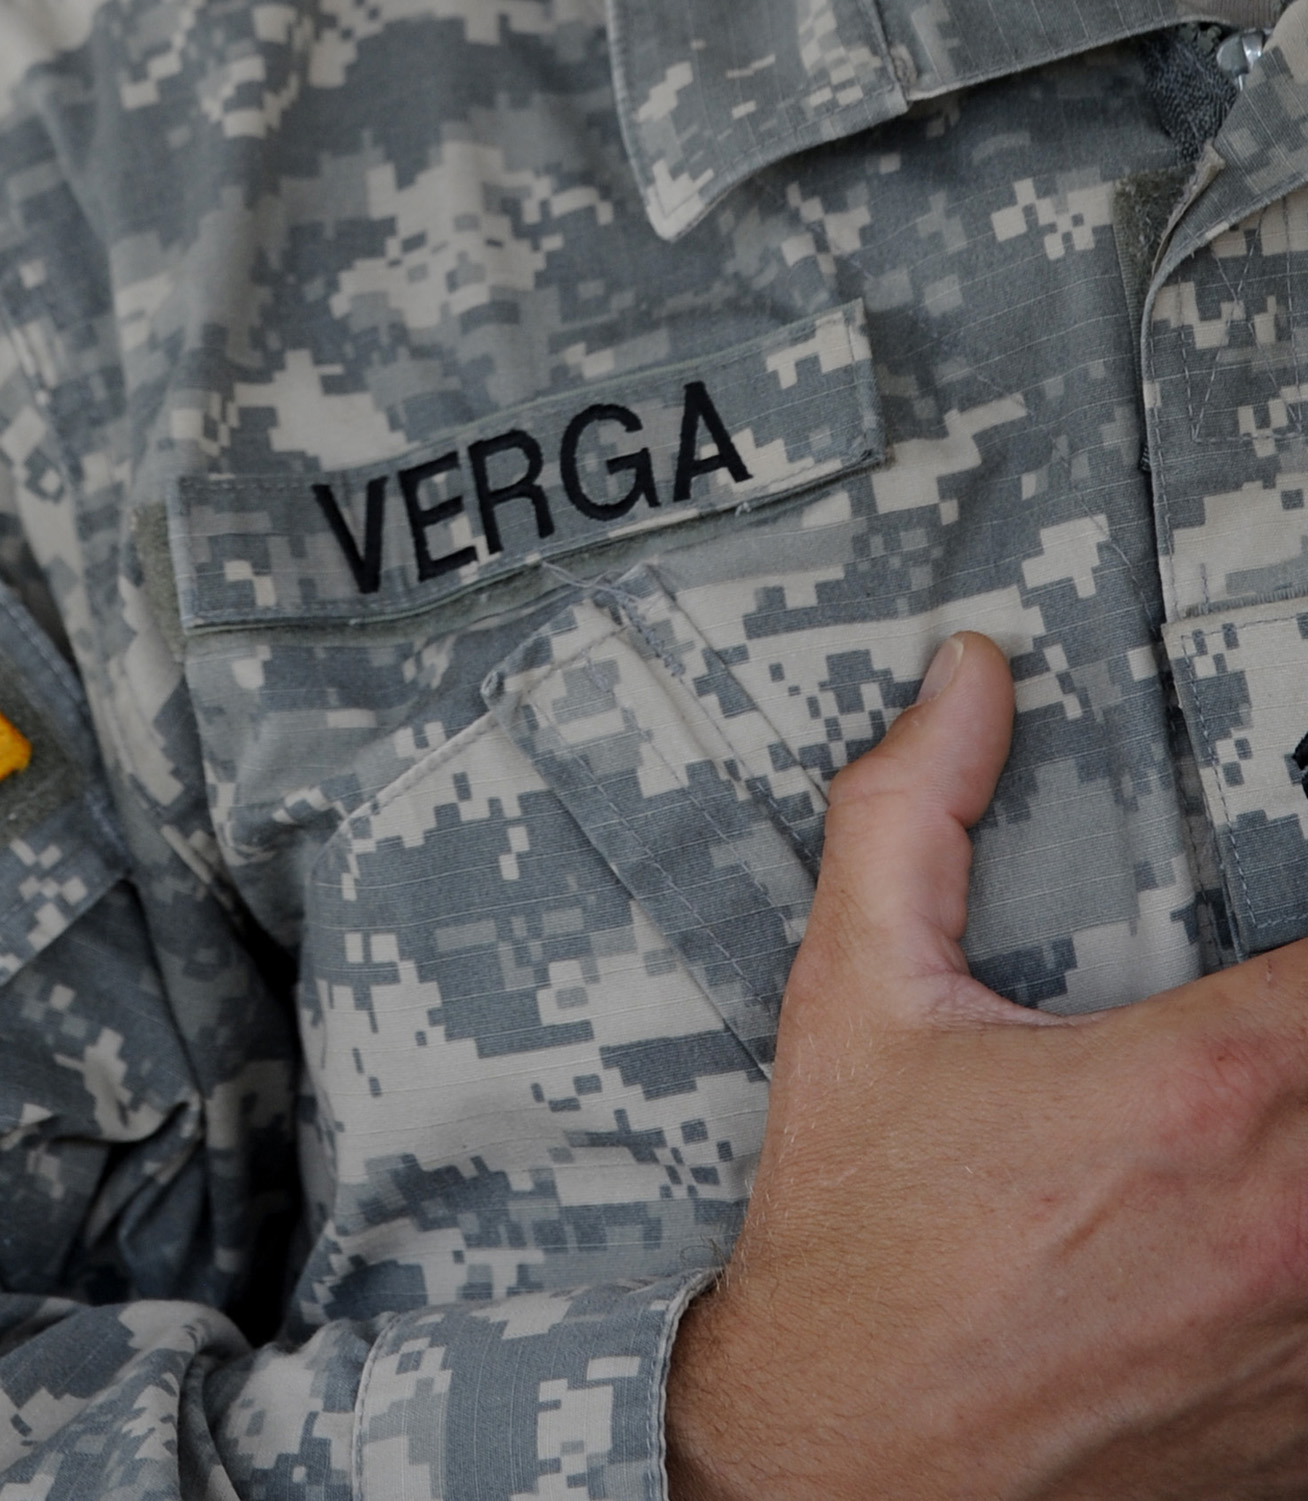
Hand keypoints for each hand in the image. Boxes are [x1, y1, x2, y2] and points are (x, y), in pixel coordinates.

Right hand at [666, 632, 1307, 1498]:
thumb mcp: (858, 997)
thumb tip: (966, 684)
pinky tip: (1248, 1236)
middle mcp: (1286, 1220)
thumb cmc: (855, 1249)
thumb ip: (913, 812)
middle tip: (1265, 1026)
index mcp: (1201, 1092)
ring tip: (1256, 1131)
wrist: (843, 1473)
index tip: (1284, 933)